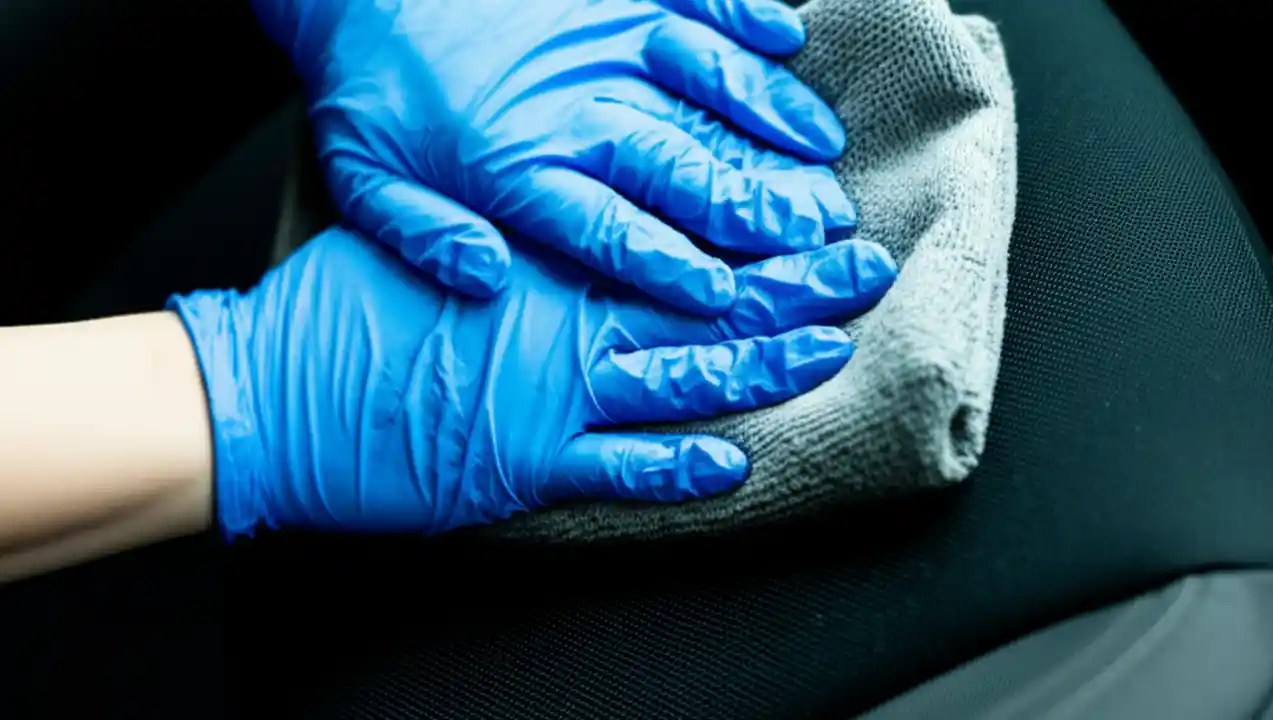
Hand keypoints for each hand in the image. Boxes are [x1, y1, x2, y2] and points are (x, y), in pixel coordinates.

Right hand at [168, 229, 895, 536]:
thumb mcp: (425, 232)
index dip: (749, 230)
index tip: (808, 218)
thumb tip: (558, 217)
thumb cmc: (338, 309)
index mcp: (542, 258)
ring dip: (767, 365)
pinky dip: (682, 467)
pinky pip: (624, 468)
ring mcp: (550, 395)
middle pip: (707, 302)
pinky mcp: (527, 462)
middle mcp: (562, 320)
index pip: (671, 236)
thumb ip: (504, 227)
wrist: (271, 393)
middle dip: (796, 286)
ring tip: (830, 346)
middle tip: (862, 270)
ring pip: (688, 378)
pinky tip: (734, 460)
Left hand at [256, 0, 855, 311]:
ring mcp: (597, 42)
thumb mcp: (367, 183)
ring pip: (702, 88)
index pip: (613, 231)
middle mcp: (573, 108)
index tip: (726, 298)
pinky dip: (740, 14)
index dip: (673, 266)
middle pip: (679, 165)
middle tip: (815, 238)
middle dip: (752, 206)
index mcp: (517, 170)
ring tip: (823, 160)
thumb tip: (488, 282)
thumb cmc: (370, 95)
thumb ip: (427, 239)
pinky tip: (787, 38)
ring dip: (769, 123)